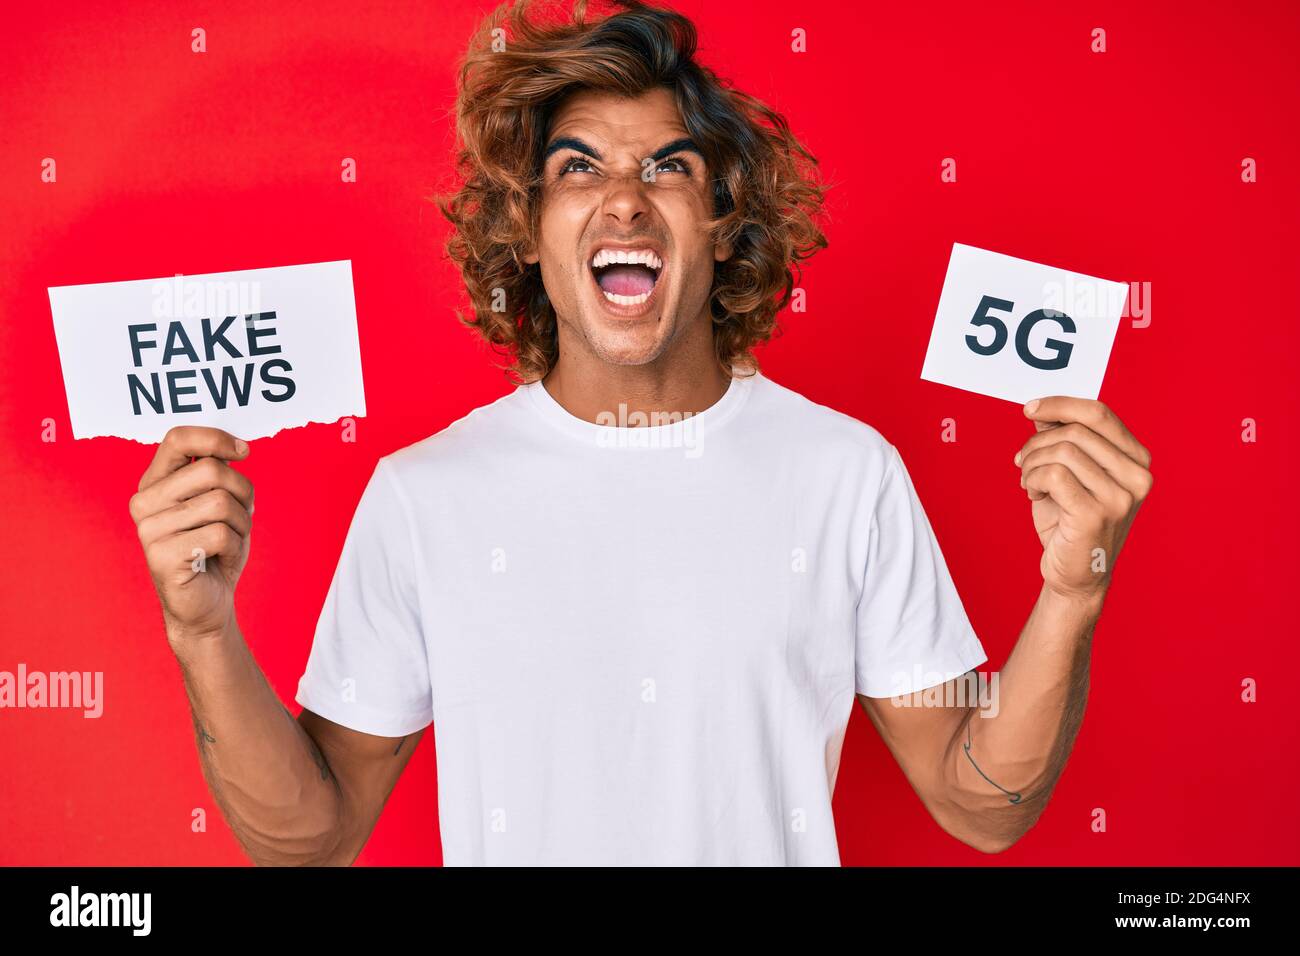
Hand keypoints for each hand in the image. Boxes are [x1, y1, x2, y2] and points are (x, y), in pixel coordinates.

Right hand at [130, 426, 253, 642]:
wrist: (207, 605)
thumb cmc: (216, 549)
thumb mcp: (220, 503)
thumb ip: (217, 473)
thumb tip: (237, 447)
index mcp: (155, 483)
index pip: (178, 439)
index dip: (216, 438)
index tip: (244, 452)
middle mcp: (144, 502)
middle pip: (211, 470)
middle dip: (243, 492)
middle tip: (241, 517)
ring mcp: (149, 529)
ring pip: (222, 502)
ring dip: (242, 523)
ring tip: (229, 541)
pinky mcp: (161, 555)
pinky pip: (220, 534)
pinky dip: (236, 546)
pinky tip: (221, 559)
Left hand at [1014, 397, 1152, 602]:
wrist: (1077, 576)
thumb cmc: (1072, 523)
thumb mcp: (1069, 474)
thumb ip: (1061, 440)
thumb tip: (1041, 411)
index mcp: (1136, 460)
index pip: (1099, 414)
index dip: (1060, 405)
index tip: (1030, 409)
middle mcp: (1137, 476)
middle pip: (1076, 431)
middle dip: (1038, 443)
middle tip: (1022, 462)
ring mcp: (1120, 497)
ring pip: (1063, 451)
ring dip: (1032, 463)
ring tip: (1028, 482)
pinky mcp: (1096, 514)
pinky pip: (1054, 475)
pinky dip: (1033, 479)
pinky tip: (1032, 494)